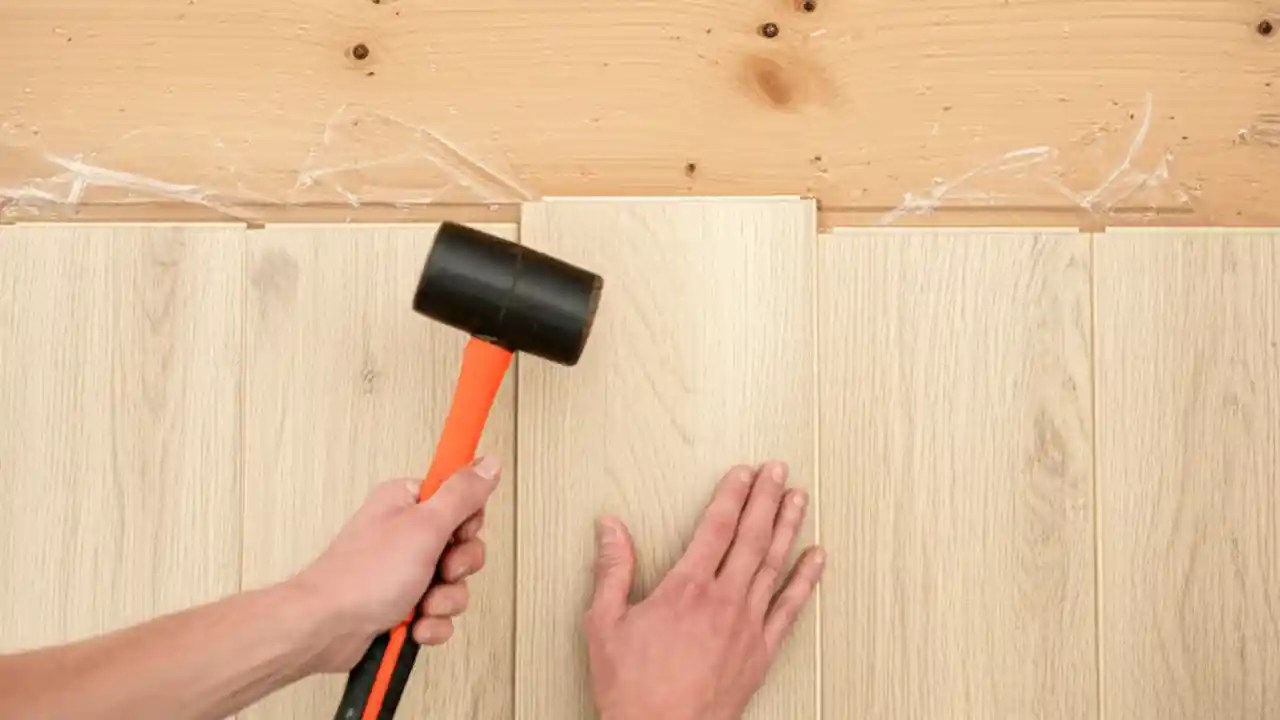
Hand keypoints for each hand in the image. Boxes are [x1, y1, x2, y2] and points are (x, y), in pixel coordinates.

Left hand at [293, 457, 500, 671]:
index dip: (468, 522)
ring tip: (423, 606)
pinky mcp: (402, 604)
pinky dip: (431, 624)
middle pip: (463, 546)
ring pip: (454, 584)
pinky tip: (415, 626)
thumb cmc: (362, 576)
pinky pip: (438, 613)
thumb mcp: (425, 526)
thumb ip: (461, 494)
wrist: (327, 628)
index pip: (460, 500)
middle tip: (442, 571)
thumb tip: (488, 463)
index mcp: (408, 503)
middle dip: (459, 568)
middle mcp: (406, 534)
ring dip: (445, 601)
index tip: (458, 533)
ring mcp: (404, 571)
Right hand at [586, 462, 824, 719]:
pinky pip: (791, 608)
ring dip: (788, 527)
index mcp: (686, 588)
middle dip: (766, 499)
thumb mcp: (604, 623)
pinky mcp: (762, 652)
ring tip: (799, 499)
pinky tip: (817, 559)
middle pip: (752, 537)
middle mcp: (723, 601)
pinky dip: (806, 580)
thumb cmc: (633, 689)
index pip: (716, 527)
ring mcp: (748, 626)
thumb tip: (611, 528)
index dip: (732, 495)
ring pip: (775, 564)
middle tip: (779, 471)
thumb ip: (611, 570)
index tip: (743, 473)